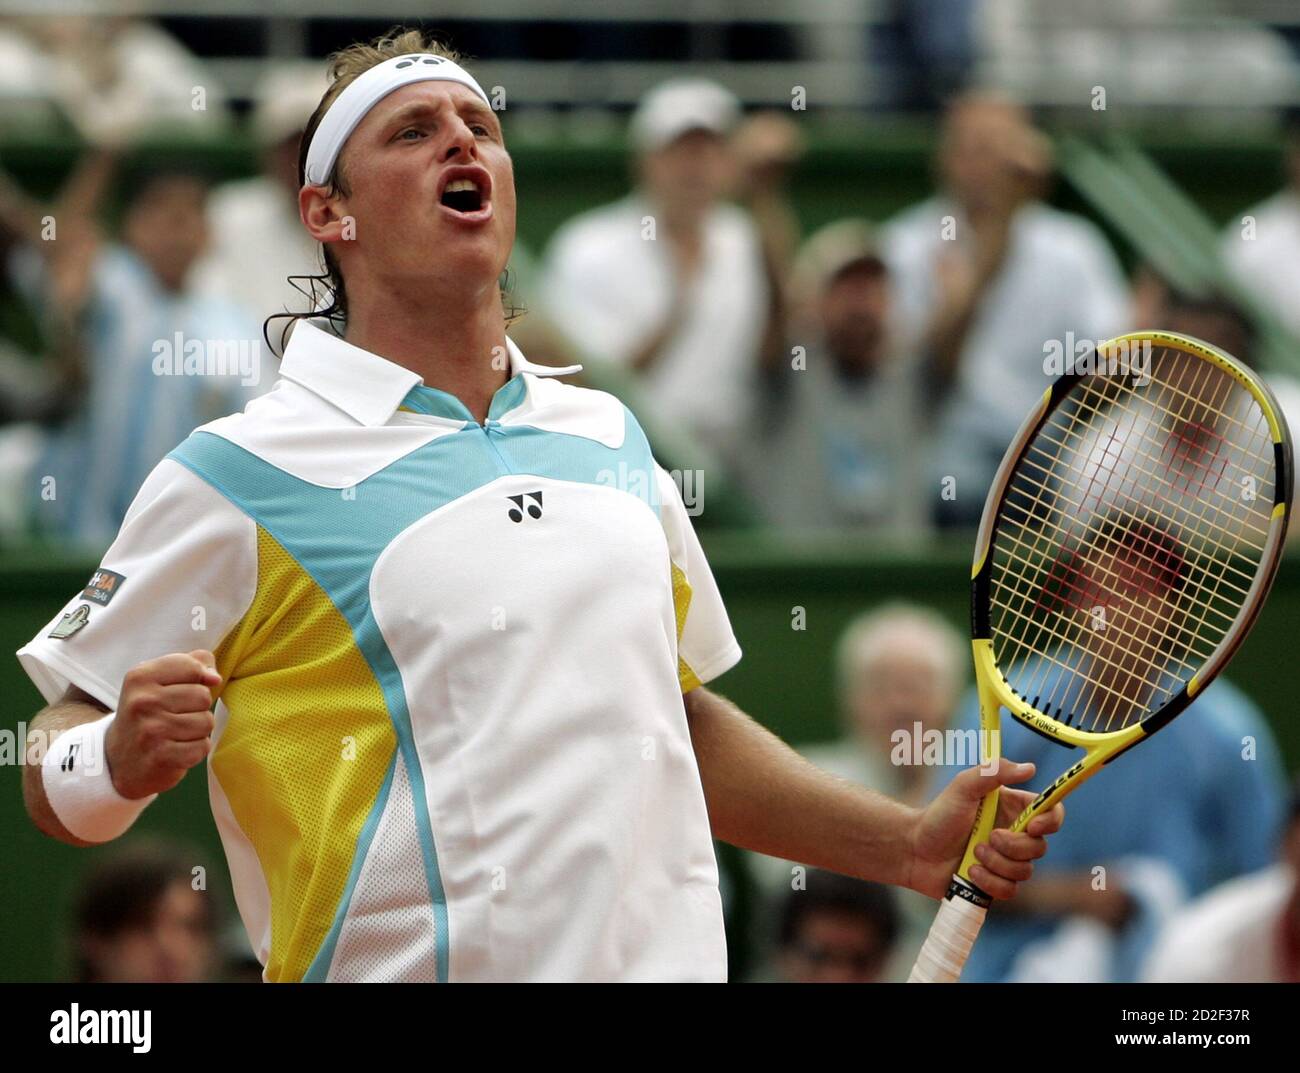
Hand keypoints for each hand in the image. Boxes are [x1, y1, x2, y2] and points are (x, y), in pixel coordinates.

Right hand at [105, 651, 222, 798]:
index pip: (192, 666)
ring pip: (206, 722)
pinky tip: (175, 749)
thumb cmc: (148, 713)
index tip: (183, 690)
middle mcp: (143, 702)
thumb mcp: (159, 680)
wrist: (116, 760)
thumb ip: (192, 664)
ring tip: (175, 733)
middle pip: (203, 696)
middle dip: (197, 708)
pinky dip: (195, 750)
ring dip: (197, 730)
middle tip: (174, 716)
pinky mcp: (162, 756)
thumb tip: (214, 678)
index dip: (197, 679)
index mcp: (140, 677)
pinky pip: (203, 746)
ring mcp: (151, 730)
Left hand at [907, 758, 1064, 900]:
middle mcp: (1014, 835)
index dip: (1050, 821)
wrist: (914, 849)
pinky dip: (990, 882)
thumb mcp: (963, 787)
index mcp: (1013, 809)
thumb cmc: (938, 815)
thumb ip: (993, 772)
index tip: (1034, 826)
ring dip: (997, 863)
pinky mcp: (996, 883)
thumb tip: (1030, 768)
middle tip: (988, 837)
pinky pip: (1010, 890)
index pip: (1051, 813)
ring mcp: (1006, 861)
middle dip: (1013, 846)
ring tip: (972, 854)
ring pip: (1025, 871)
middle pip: (1039, 847)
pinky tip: (970, 871)